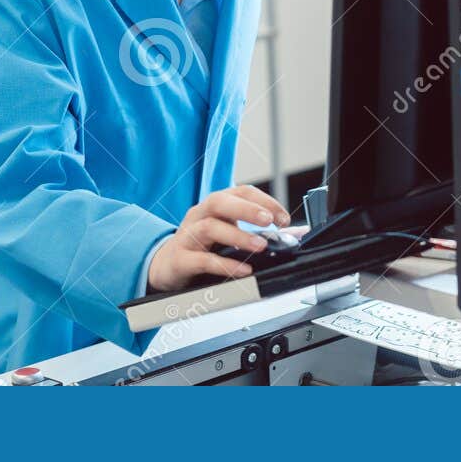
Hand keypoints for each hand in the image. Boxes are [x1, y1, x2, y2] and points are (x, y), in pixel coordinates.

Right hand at [146, 185, 291, 292]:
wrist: (165, 266)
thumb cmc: (201, 246)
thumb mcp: (229, 233)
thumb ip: (261, 233)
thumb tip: (295, 234)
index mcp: (215, 206)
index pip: (240, 192)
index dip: (263, 201)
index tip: (282, 218)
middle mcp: (200, 215)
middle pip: (220, 202)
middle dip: (247, 209)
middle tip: (269, 221)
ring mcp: (187, 236)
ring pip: (210, 228)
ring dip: (238, 235)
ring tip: (260, 246)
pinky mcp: (181, 259)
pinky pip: (202, 259)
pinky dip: (224, 264)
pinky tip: (242, 270)